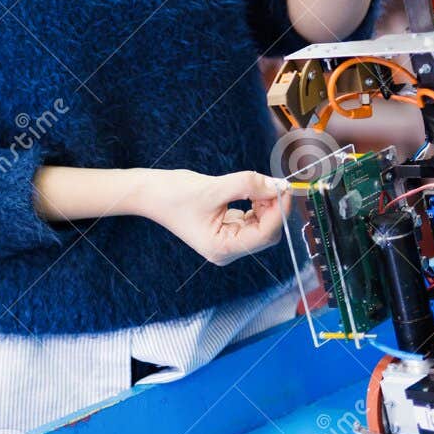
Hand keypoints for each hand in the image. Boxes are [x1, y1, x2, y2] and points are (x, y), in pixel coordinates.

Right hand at [135, 170, 289, 266]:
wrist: (149, 193)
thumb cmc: (173, 194)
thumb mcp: (213, 187)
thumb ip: (247, 185)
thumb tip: (277, 185)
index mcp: (222, 248)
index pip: (265, 234)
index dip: (279, 211)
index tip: (285, 188)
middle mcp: (226, 250)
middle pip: (266, 232)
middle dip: (273, 208)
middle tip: (273, 183)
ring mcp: (226, 241)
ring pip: (261, 225)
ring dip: (265, 204)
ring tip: (257, 184)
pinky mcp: (225, 230)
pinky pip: (251, 219)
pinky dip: (256, 204)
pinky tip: (250, 191)